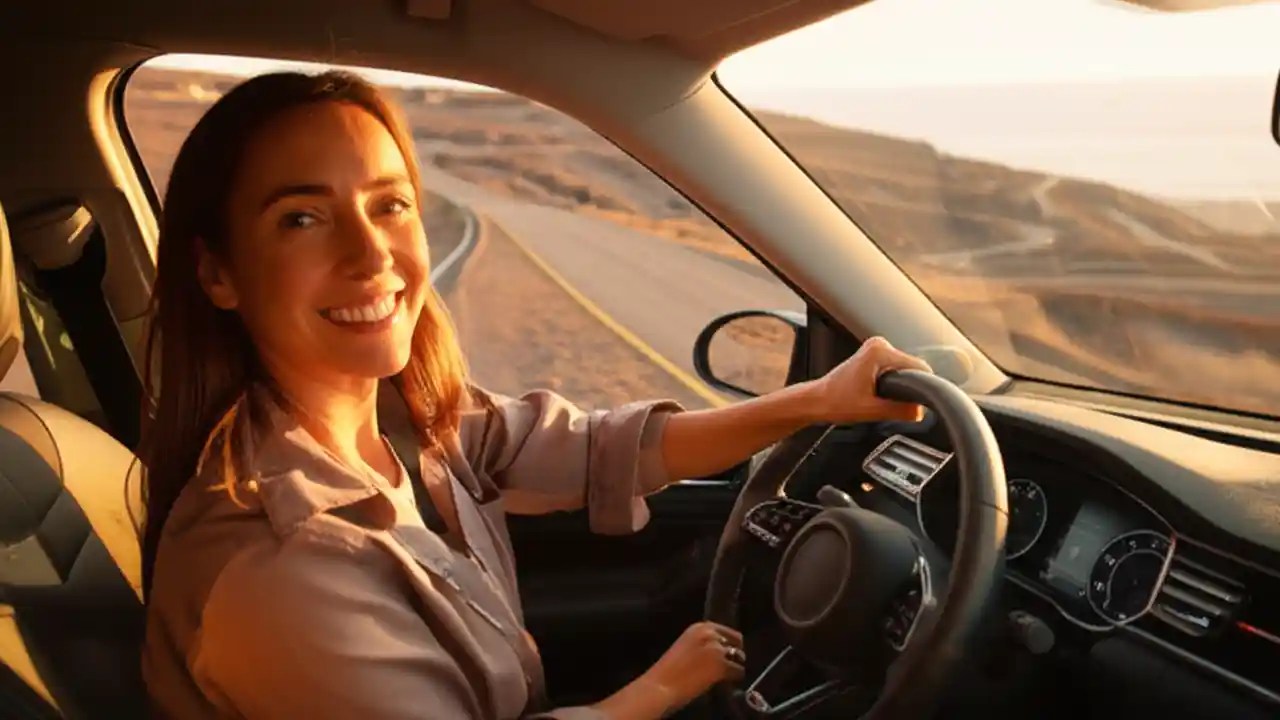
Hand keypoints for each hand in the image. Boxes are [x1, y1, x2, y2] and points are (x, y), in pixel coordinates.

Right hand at [637, 621, 745, 714]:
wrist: (661, 684)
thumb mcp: (685, 645)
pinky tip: (730, 681)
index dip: (730, 643)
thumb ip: (702, 643)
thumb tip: (720, 650)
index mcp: (699, 627)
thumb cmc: (668, 669)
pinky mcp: (721, 666)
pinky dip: (736, 677)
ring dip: (736, 664)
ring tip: (731, 674)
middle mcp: (710, 634)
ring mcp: (717, 649)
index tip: (730, 652)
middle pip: (736, 641)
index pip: (726, 631)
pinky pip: (739, 671)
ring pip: (739, 656)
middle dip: (736, 653)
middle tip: (732, 664)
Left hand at [807, 336, 931, 423]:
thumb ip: (901, 410)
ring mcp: (876, 348)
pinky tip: (880, 394)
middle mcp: (879, 344)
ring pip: (904, 370)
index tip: (916, 404)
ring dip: (900, 386)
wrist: (816, 401)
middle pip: (912, 368)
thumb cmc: (835, 402)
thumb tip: (921, 411)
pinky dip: (893, 383)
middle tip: (890, 403)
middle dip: (909, 387)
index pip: (918, 367)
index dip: (922, 387)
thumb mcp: (872, 411)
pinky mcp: (873, 356)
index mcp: (879, 351)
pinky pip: (895, 369)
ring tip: (881, 398)